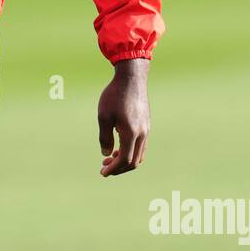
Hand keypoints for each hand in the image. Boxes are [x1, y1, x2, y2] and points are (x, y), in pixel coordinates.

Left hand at [98, 58, 150, 176]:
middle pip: (134, 161)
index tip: (103, 173)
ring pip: (139, 154)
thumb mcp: (103, 116)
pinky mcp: (146, 124)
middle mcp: (142, 133)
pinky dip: (131, 151)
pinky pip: (141, 145)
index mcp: (131, 133)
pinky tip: (119, 147)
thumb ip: (105, 137)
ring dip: (125, 160)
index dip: (114, 169)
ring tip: (110, 158)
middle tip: (104, 167)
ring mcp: (146, 129)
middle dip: (119, 168)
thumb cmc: (114, 95)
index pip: (125, 160)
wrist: (131, 78)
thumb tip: (106, 154)